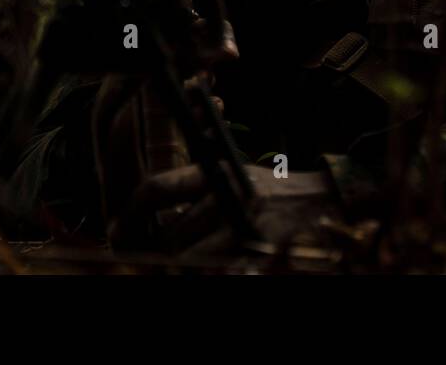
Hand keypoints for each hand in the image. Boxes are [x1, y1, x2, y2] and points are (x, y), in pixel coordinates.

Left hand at [110, 163, 341, 254]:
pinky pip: (221, 272)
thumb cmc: (271, 193)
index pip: (156, 189)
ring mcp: (247, 227)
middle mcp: (229, 196)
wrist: (328, 203)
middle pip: (170, 236)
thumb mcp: (232, 172)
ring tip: (184, 266)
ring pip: (189, 261)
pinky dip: (211, 273)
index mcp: (217, 172)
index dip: (130, 216)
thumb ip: (188, 184)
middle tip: (151, 260)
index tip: (117, 233)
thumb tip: (131, 212)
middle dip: (159, 254)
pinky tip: (212, 271)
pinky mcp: (260, 253)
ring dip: (182, 268)